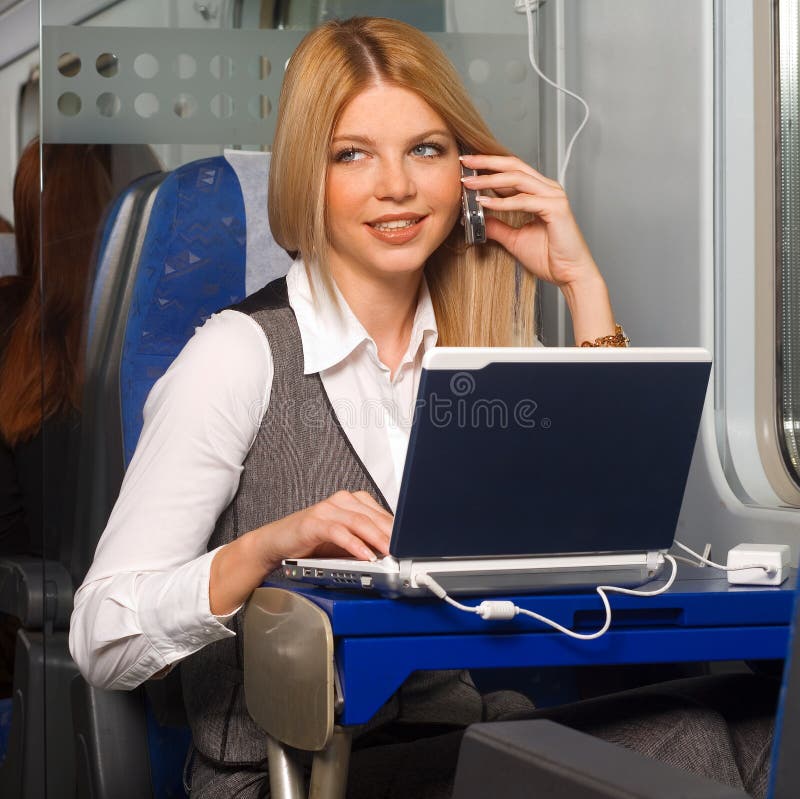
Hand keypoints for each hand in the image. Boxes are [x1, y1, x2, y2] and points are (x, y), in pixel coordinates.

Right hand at [210, 490, 392, 615]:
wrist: (277, 543)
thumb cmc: (312, 542)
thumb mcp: (346, 543)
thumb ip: (367, 543)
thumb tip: (393, 554)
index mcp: (354, 502)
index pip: (384, 515)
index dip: (399, 531)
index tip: (413, 546)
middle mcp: (342, 500)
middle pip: (375, 517)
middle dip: (393, 537)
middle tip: (406, 553)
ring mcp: (328, 509)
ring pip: (360, 522)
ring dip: (377, 540)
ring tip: (390, 554)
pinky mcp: (315, 521)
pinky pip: (339, 532)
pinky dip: (355, 545)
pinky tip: (365, 556)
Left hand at [460, 154, 600, 288]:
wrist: (569, 274)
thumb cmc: (550, 258)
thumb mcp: (514, 239)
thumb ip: (498, 226)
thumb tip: (478, 218)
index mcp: (540, 192)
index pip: (512, 171)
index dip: (489, 166)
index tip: (467, 165)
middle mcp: (548, 189)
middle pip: (514, 166)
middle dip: (487, 162)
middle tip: (465, 160)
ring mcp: (553, 197)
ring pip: (517, 179)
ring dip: (490, 179)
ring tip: (469, 183)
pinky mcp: (555, 209)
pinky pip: (524, 201)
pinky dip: (502, 202)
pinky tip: (485, 203)